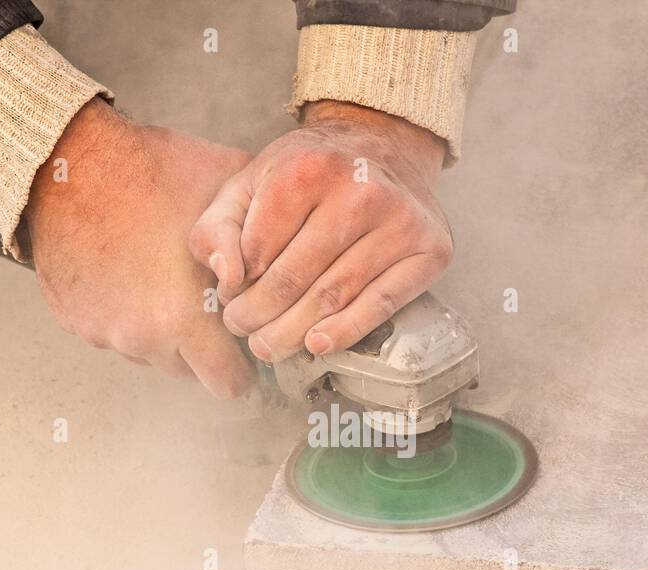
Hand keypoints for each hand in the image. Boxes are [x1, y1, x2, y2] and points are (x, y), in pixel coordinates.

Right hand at [25, 99, 254, 397]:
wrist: (64, 162)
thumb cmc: (151, 174)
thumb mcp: (226, 196)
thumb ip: (264, 236)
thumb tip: (289, 271)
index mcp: (186, 322)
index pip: (229, 386)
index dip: (242, 365)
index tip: (243, 340)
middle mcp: (144, 340)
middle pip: (192, 372)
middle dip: (205, 348)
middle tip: (207, 302)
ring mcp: (104, 334)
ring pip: (152, 353)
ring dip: (163, 328)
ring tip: (165, 277)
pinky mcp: (76, 321)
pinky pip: (113, 330)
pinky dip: (125, 310)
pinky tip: (129, 268)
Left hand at [188, 100, 451, 362]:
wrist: (386, 146)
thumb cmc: (309, 174)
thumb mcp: (251, 182)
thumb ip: (218, 226)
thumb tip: (225, 277)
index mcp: (306, 167)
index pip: (257, 250)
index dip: (235, 285)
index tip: (230, 299)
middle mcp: (358, 190)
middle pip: (294, 278)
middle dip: (259, 315)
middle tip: (244, 331)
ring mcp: (400, 221)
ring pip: (333, 296)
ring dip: (293, 332)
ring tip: (268, 345)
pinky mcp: (429, 250)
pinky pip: (381, 304)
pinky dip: (345, 331)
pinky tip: (316, 344)